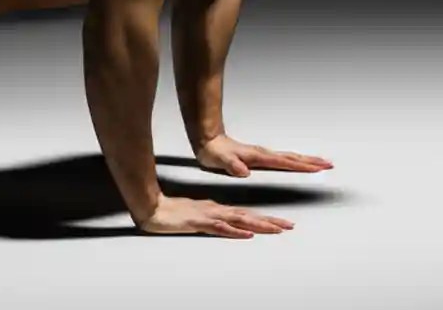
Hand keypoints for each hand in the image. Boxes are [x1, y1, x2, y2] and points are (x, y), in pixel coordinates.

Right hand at [137, 194, 293, 238]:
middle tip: (290, 226)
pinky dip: (234, 230)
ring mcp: (208, 216)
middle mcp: (217, 211)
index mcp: (217, 210)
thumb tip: (231, 225)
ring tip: (276, 229)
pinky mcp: (198, 222)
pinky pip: (220, 227)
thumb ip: (214, 220)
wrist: (153, 209)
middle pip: (248, 217)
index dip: (266, 219)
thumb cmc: (173, 213)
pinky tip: (246, 233)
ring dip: (258, 224)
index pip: (246, 215)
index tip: (283, 224)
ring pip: (238, 220)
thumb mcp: (197, 217)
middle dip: (270, 221)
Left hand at [195, 134, 333, 176]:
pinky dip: (294, 161)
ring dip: (305, 160)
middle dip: (311, 161)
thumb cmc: (213, 152)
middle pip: (292, 157)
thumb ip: (232, 165)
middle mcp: (263, 154)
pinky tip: (297, 164)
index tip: (318, 168)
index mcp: (258, 157)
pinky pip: (282, 159)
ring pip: (289, 157)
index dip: (301, 166)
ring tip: (320, 163)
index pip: (284, 162)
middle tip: (328, 164)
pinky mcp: (259, 157)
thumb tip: (242, 171)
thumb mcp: (220, 160)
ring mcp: (262, 154)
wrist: (207, 140)